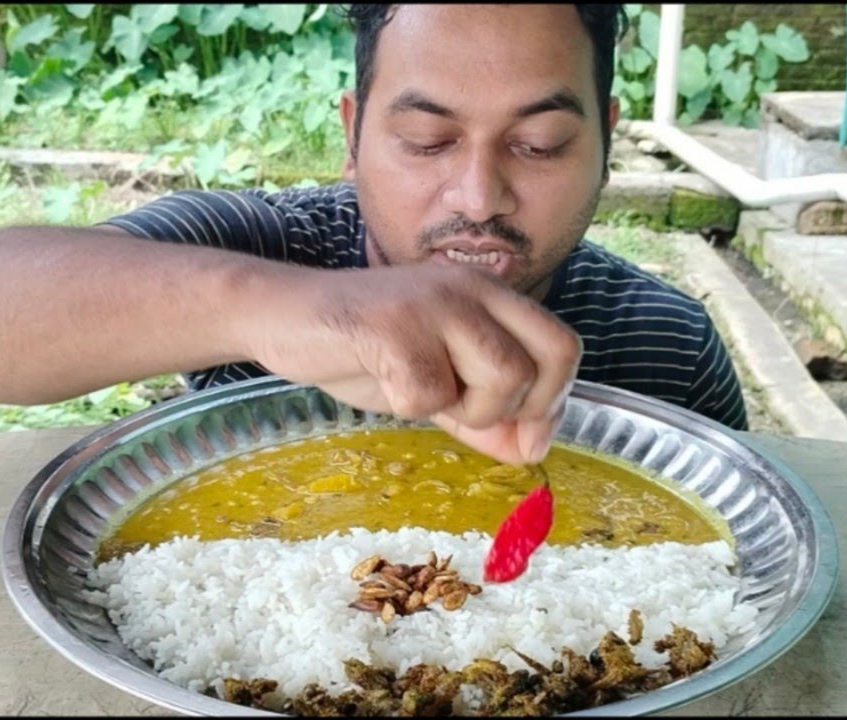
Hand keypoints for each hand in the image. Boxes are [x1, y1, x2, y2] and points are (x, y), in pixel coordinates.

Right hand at [245, 263, 580, 463]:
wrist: (285, 317)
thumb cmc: (364, 349)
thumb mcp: (437, 382)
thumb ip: (485, 414)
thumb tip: (533, 450)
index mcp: (489, 296)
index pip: (562, 346)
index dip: (554, 400)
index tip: (525, 435)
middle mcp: (470, 288)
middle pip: (541, 364)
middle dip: (513, 409)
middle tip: (467, 414)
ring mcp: (432, 302)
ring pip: (499, 377)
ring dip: (464, 409)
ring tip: (421, 392)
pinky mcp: (390, 324)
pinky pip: (429, 392)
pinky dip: (409, 407)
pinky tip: (381, 381)